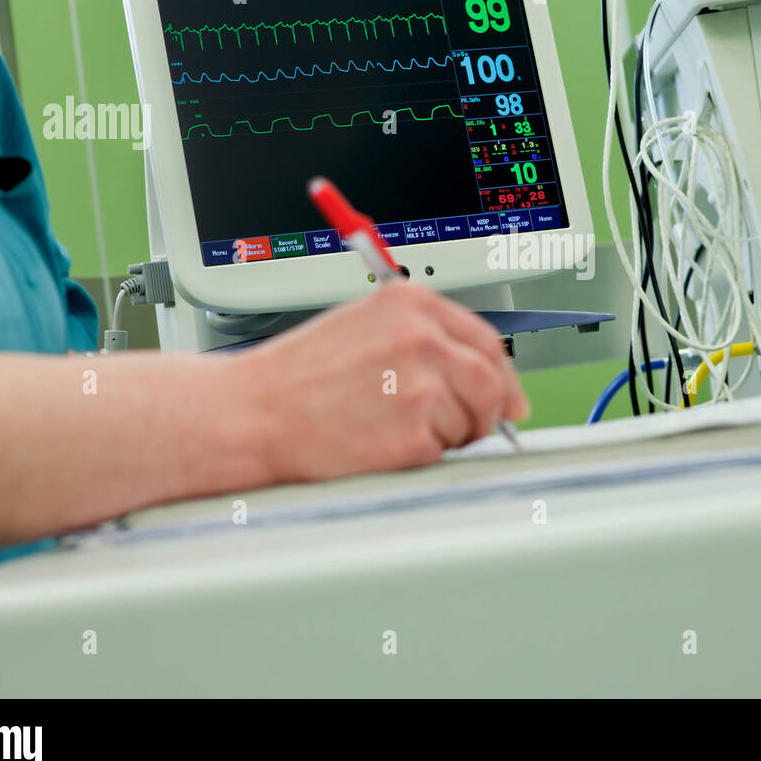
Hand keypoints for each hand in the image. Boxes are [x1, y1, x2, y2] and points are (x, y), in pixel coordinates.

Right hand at [234, 281, 528, 482]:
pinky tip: (380, 441)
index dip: (501, 375)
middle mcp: (422, 338)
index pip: (486, 341)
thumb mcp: (365, 324)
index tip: (507, 398)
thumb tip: (480, 370)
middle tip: (464, 427)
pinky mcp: (413, 434)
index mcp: (412, 304)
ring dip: (447, 435)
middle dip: (485, 411)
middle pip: (492, 382)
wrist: (253, 412)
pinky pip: (443, 453)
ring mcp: (420, 386)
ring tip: (392, 426)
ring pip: (472, 421)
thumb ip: (425, 338)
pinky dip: (421, 456)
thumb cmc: (300, 374)